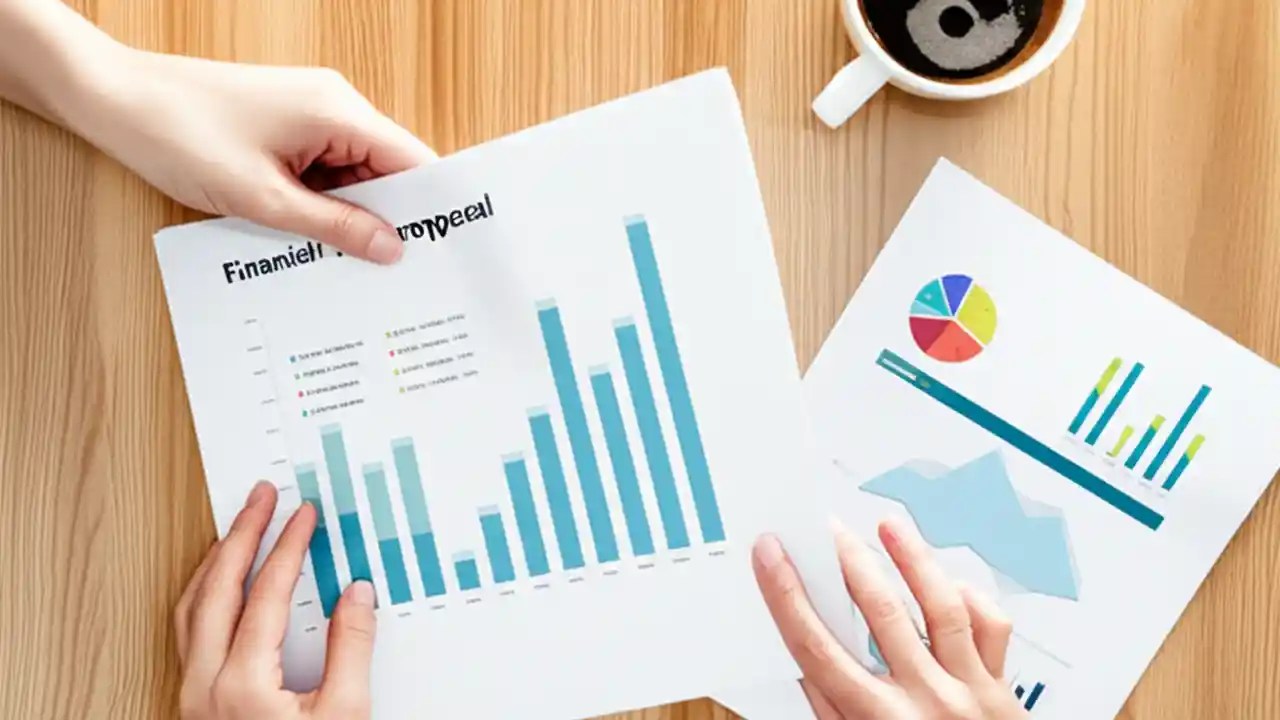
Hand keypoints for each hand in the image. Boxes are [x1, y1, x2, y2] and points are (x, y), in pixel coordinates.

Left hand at [69, 47, 433, 262]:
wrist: (115, 100)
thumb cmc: (181, 136)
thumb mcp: (263, 198)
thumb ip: (334, 226)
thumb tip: (391, 249)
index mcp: (338, 112)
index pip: (414, 161)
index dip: (433, 208)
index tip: (446, 252)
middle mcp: (334, 106)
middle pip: (389, 171)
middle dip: (392, 220)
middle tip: (400, 275)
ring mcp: (311, 116)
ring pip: (356, 175)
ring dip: (353, 216)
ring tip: (353, 263)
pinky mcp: (288, 128)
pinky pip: (326, 171)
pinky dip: (326, 205)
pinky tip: (318, 238)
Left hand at [175, 482, 376, 719]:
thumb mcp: (345, 716)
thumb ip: (351, 649)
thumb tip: (355, 594)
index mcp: (241, 683)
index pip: (265, 591)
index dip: (289, 545)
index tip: (305, 515)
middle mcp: (204, 684)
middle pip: (216, 585)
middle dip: (242, 533)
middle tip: (261, 497)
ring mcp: (191, 694)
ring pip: (191, 606)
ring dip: (216, 559)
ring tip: (237, 528)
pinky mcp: (192, 703)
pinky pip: (187, 629)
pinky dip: (203, 592)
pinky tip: (217, 583)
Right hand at [753, 517, 1026, 719]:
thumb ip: (833, 713)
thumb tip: (807, 665)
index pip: (817, 647)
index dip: (786, 596)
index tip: (770, 555)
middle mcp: (923, 702)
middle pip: (880, 613)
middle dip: (849, 561)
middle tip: (829, 528)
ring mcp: (967, 692)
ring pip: (939, 607)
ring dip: (912, 559)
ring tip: (889, 525)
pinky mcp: (1002, 689)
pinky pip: (990, 629)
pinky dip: (971, 599)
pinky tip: (950, 579)